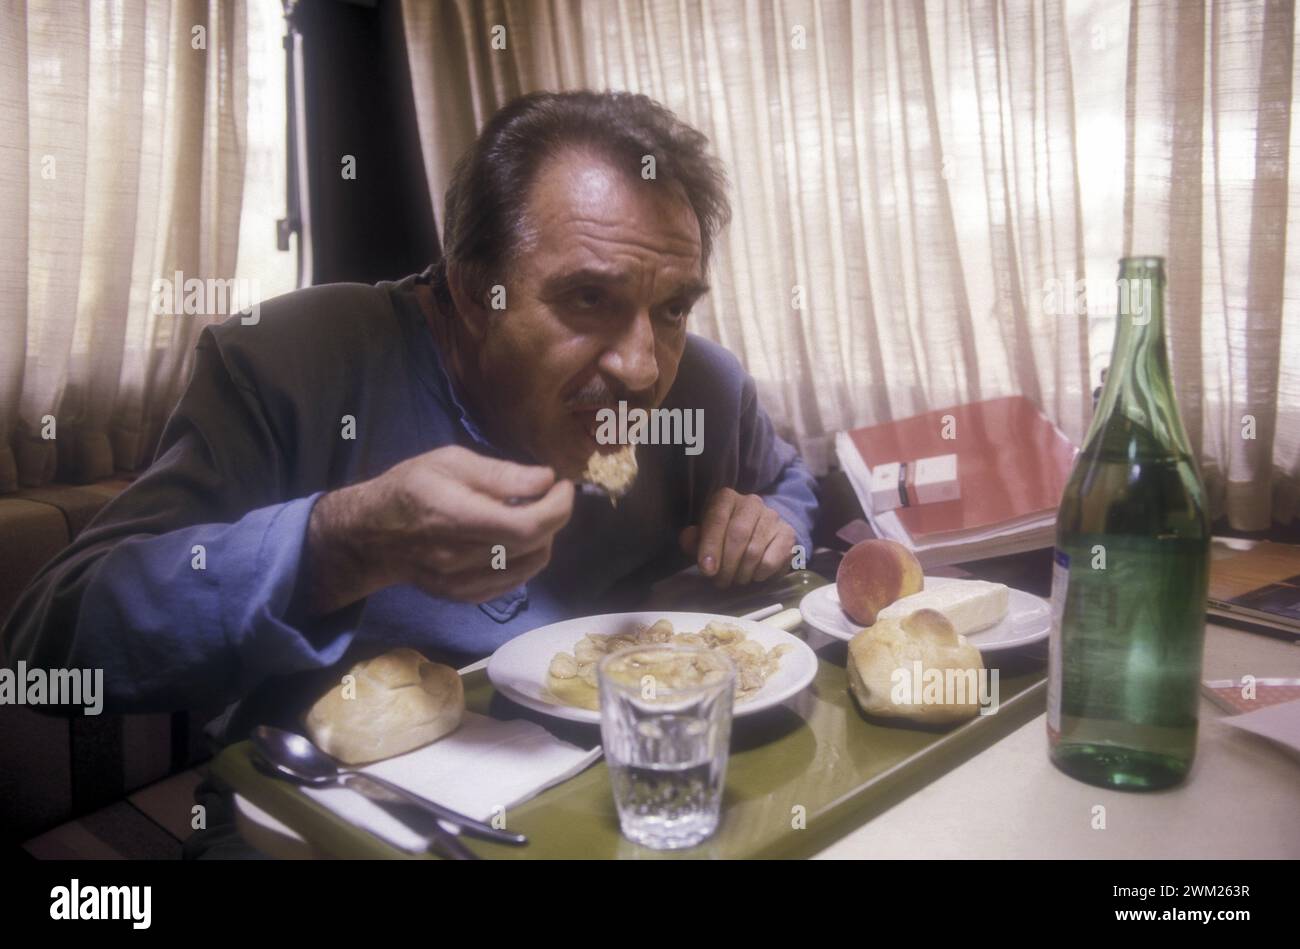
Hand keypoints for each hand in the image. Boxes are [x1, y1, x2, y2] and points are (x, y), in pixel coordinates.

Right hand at [304, 445, 573, 614]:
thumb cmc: (410, 487)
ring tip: (529, 514)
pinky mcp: (464, 596)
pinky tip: (514, 539)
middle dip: (555, 518)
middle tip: (550, 495)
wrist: (371, 535)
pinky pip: (514, 582)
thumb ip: (500, 474)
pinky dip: (526, 559)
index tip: (562, 485)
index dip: (557, 507)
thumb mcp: (450, 461)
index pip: (525, 525)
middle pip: (532, 546)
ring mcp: (461, 583)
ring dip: (543, 538)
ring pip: (529, 566)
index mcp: (454, 516)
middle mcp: (459, 556)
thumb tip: (545, 481)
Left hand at [678, 488, 796, 588]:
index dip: (710, 546)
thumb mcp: (705, 537)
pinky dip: (759, 574)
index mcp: (726, 498)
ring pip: (754, 551)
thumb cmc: (724, 537)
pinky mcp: (787, 534)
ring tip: (735, 580)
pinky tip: (753, 575)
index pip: (717, 519)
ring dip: (741, 572)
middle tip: (720, 582)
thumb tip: (689, 541)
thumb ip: (693, 539)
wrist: (760, 536)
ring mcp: (772, 517)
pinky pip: (771, 560)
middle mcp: (751, 502)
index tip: (707, 570)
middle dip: (726, 564)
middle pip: (737, 535)